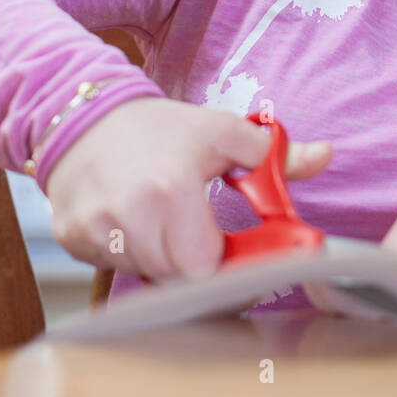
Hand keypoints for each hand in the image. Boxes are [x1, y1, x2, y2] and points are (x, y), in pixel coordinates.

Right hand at [45, 98, 331, 281]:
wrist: (84, 117)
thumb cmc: (160, 128)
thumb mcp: (222, 131)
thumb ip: (276, 154)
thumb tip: (325, 156)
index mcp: (171, 191)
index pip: (205, 266)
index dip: (223, 262)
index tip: (229, 248)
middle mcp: (129, 215)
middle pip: (176, 278)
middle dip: (194, 263)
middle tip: (199, 234)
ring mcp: (95, 231)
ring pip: (145, 274)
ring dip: (163, 259)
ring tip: (165, 223)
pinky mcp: (72, 240)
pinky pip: (114, 266)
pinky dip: (130, 254)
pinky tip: (135, 223)